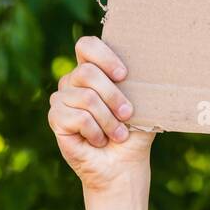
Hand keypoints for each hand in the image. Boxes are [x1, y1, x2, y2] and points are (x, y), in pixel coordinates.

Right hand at [48, 35, 153, 191]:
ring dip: (108, 120)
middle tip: (128, 114)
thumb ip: (140, 82)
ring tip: (118, 134)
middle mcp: (73, 81)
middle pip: (87, 72)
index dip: (103, 56)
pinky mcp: (55, 119)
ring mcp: (61, 98)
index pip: (86, 45)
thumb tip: (154, 64)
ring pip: (86, 97)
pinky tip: (99, 140)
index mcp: (93, 69)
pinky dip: (95, 132)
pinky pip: (78, 117)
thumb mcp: (143, 102)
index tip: (124, 75)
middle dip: (113, 95)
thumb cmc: (135, 130)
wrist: (123, 164)